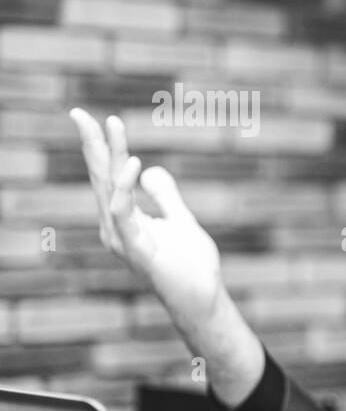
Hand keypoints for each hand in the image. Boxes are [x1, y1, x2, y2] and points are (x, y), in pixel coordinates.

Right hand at [71, 108, 222, 329]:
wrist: (201, 297)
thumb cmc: (190, 265)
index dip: (104, 147)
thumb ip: (165, 196)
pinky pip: (124, 213)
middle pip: (101, 178)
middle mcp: (116, 226)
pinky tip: (133, 163)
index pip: (109, 176)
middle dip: (92, 144)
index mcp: (124, 218)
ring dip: (109, 155)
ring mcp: (123, 238)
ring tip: (111, 124)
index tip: (101, 117)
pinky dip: (125, 187)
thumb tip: (148, 168)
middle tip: (79, 113)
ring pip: (109, 189)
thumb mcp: (181, 219)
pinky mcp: (136, 249)